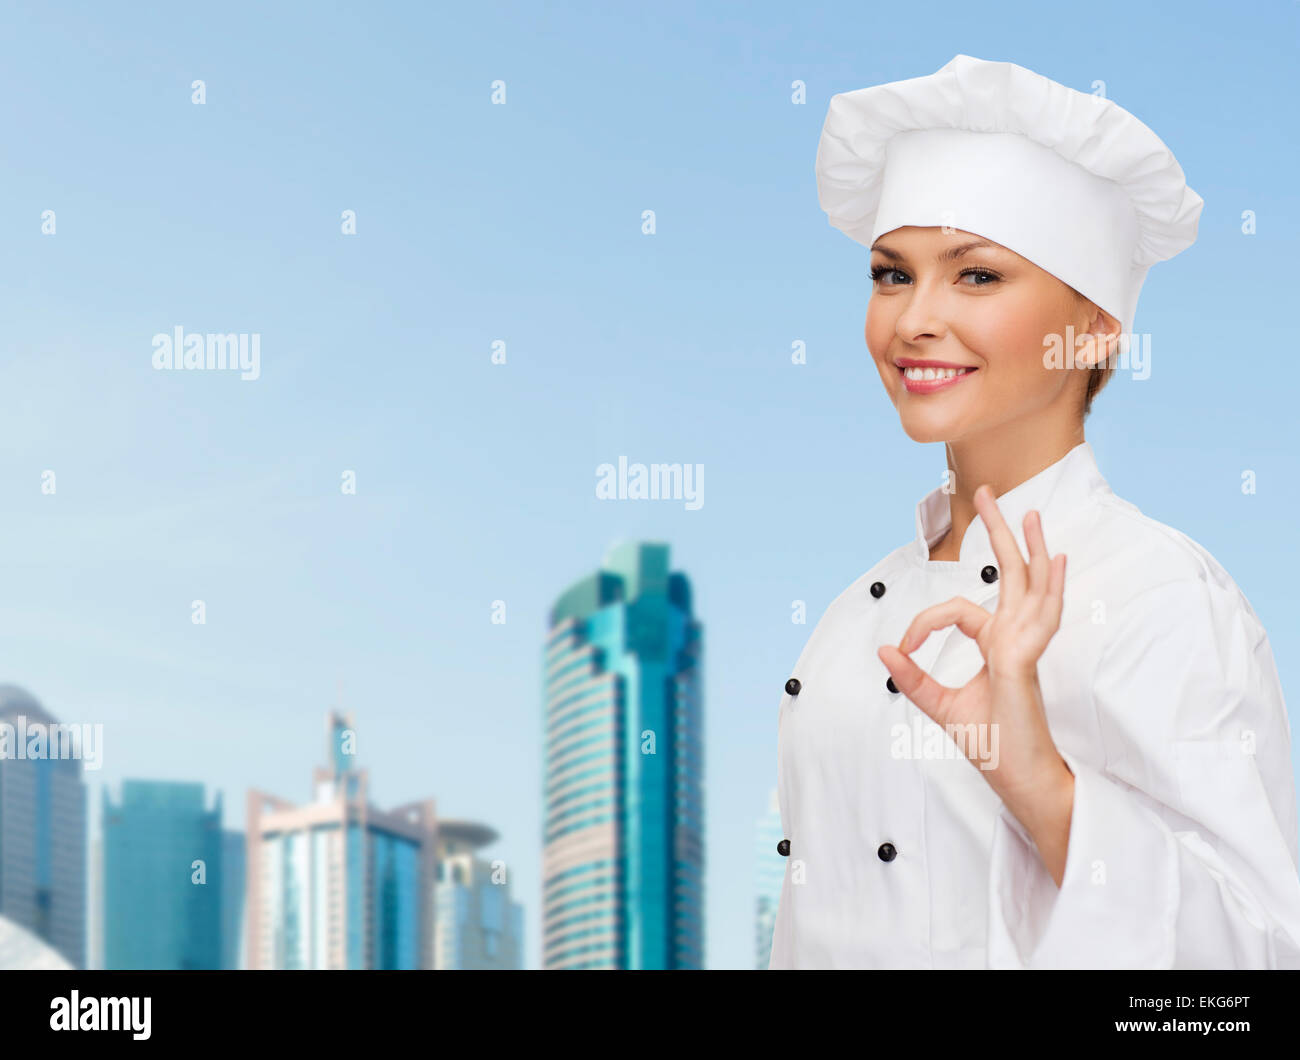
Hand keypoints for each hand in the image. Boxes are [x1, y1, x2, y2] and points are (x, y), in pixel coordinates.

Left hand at [876, 484, 1074, 880]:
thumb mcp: (941, 707)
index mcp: (997, 645)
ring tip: (1029, 513)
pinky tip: (1054, 560)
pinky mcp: (1025, 665)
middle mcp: (1015, 640)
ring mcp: (1024, 650)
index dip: (923, 622)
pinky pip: (1032, 623)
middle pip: (1010, 576)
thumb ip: (914, 678)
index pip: (958, 611)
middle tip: (987, 491)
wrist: (1021, 781)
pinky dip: (1047, 589)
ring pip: (1029, 588)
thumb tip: (883, 649)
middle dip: (1000, 533)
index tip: (903, 646)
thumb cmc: (993, 745)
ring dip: (1030, 548)